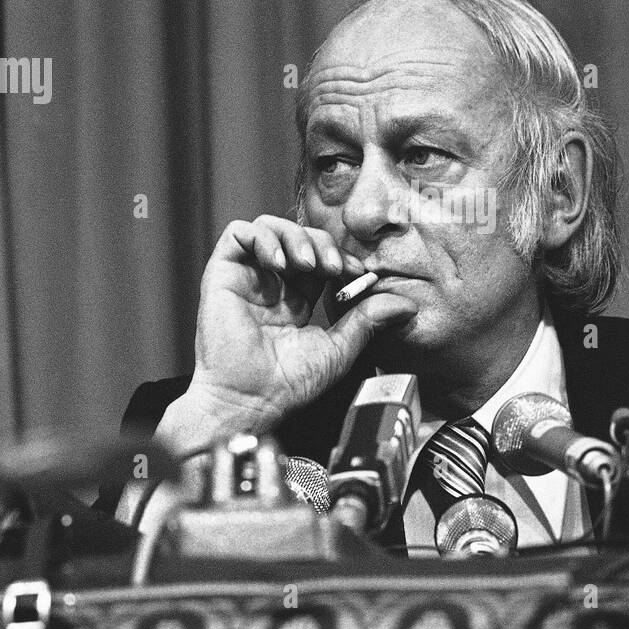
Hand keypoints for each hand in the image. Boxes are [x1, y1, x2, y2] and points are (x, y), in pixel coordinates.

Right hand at [169, 215, 416, 444]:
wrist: (249, 400)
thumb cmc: (287, 384)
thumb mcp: (338, 348)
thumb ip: (367, 321)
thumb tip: (407, 305)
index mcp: (295, 300)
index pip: (320, 258)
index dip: (340, 256)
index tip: (357, 272)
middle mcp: (270, 285)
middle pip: (298, 237)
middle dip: (321, 244)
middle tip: (333, 267)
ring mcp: (246, 278)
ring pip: (270, 228)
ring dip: (295, 236)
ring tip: (306, 264)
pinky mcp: (222, 274)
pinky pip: (239, 233)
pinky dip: (263, 237)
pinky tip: (279, 263)